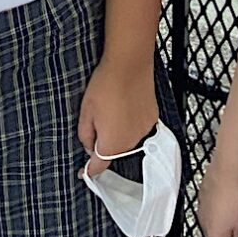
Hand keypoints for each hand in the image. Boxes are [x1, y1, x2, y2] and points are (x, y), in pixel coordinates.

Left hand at [78, 59, 157, 177]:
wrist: (129, 64)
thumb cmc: (106, 85)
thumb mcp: (85, 111)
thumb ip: (85, 135)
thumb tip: (90, 146)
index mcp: (111, 144)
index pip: (99, 166)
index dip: (89, 170)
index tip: (85, 172)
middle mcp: (130, 142)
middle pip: (113, 151)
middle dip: (104, 140)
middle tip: (97, 116)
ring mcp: (144, 130)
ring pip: (126, 139)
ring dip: (118, 130)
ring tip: (112, 106)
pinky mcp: (152, 118)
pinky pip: (137, 127)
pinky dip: (130, 121)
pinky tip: (125, 104)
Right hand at [198, 161, 237, 236]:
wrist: (228, 167)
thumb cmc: (237, 196)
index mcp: (214, 236)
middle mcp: (204, 224)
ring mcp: (201, 208)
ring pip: (212, 225)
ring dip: (223, 227)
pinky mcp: (203, 194)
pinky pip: (210, 209)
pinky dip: (219, 212)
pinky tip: (230, 203)